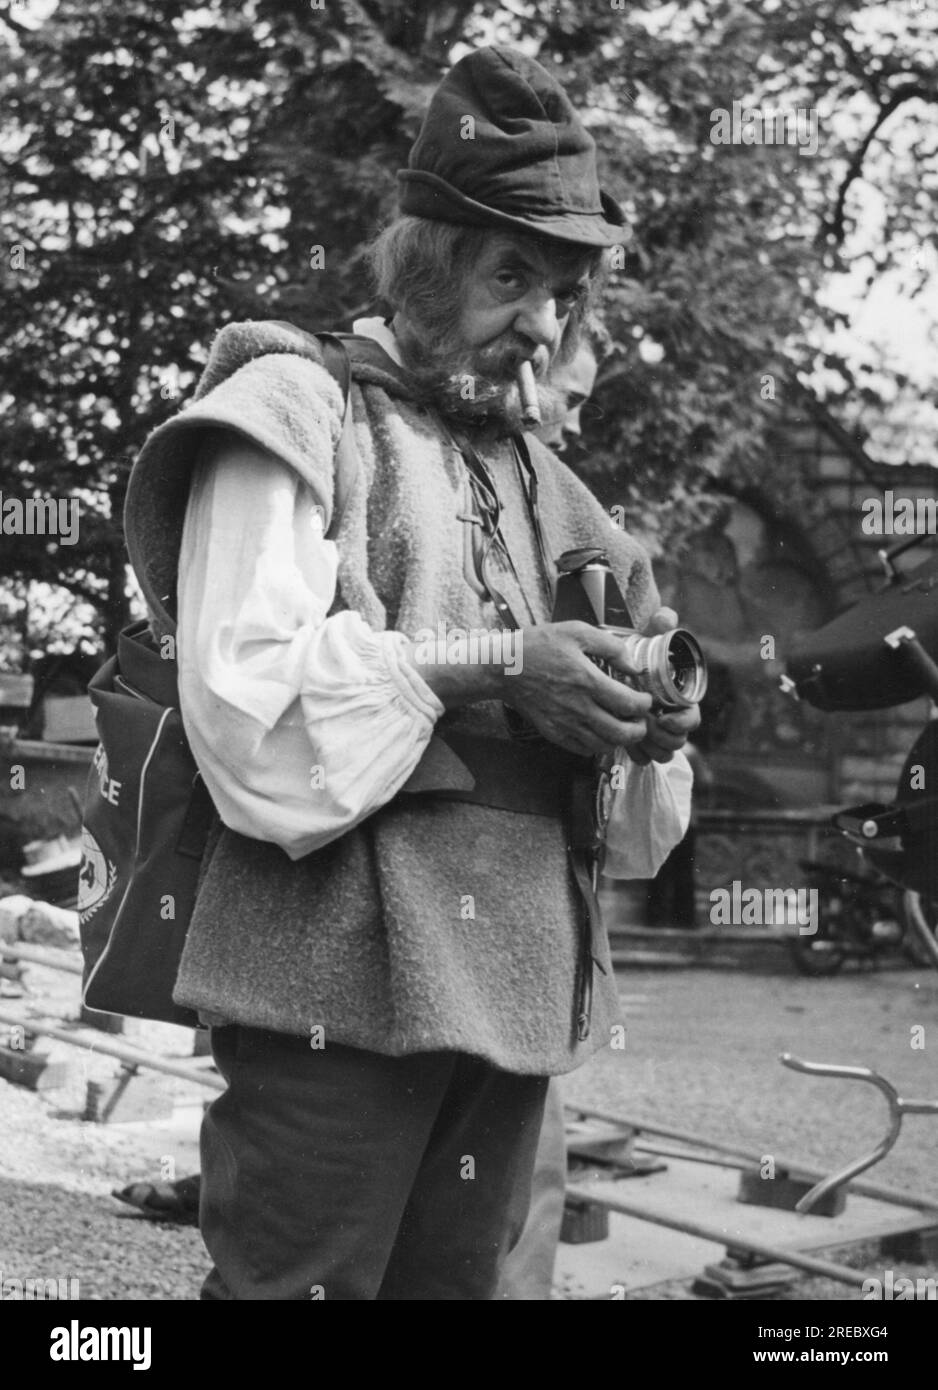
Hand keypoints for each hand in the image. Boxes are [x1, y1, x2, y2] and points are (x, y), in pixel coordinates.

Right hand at [502, 620, 653, 757]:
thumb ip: (610, 646)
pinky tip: (598, 731)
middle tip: (640, 721)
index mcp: (587, 681)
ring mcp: (564, 723)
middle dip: (639, 730)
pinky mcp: (553, 733)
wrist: (503, 668)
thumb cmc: (538, 646)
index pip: (629, 704)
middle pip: (621, 733)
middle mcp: (578, 707)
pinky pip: (583, 749)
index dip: (644, 705)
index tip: (645, 700)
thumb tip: (633, 665)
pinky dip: (597, 745)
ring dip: (619, 740)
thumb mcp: (576, 631)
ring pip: (603, 746)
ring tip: (622, 727)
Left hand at [624, 606, 700, 765]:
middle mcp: (674, 718)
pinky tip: (624, 743)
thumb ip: (660, 624)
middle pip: (678, 742)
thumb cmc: (641, 653)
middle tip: (643, 725)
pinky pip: (645, 759)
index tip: (661, 716)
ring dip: (649, 748)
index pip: (692, 720)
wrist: (621, 668)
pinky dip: (636, 754)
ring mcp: (659, 733)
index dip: (680, 723)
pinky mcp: (643, 743)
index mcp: (682, 699)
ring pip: (662, 753)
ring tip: (632, 734)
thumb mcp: (649, 637)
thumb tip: (666, 617)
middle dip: (661, 738)